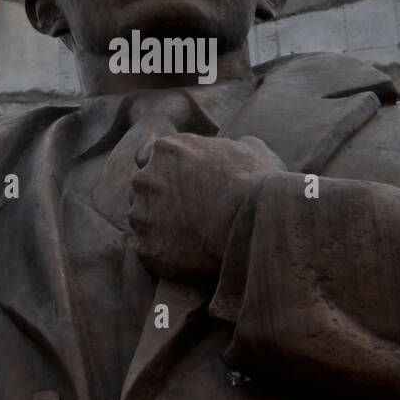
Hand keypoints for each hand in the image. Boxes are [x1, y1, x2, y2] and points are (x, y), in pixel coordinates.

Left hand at [127, 133, 285, 285]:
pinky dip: (163, 253)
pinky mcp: (145, 247)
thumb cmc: (258, 182)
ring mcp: (142, 214)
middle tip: (188, 213)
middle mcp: (145, 178)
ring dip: (159, 226)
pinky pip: (147, 249)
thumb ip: (231, 145)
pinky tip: (186, 255)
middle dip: (160, 198)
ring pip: (142, 220)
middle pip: (144, 189)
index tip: (183, 184)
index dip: (168, 171)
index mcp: (166, 149)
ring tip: (189, 237)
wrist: (255, 222)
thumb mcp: (251, 148)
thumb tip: (237, 147)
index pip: (150, 156)